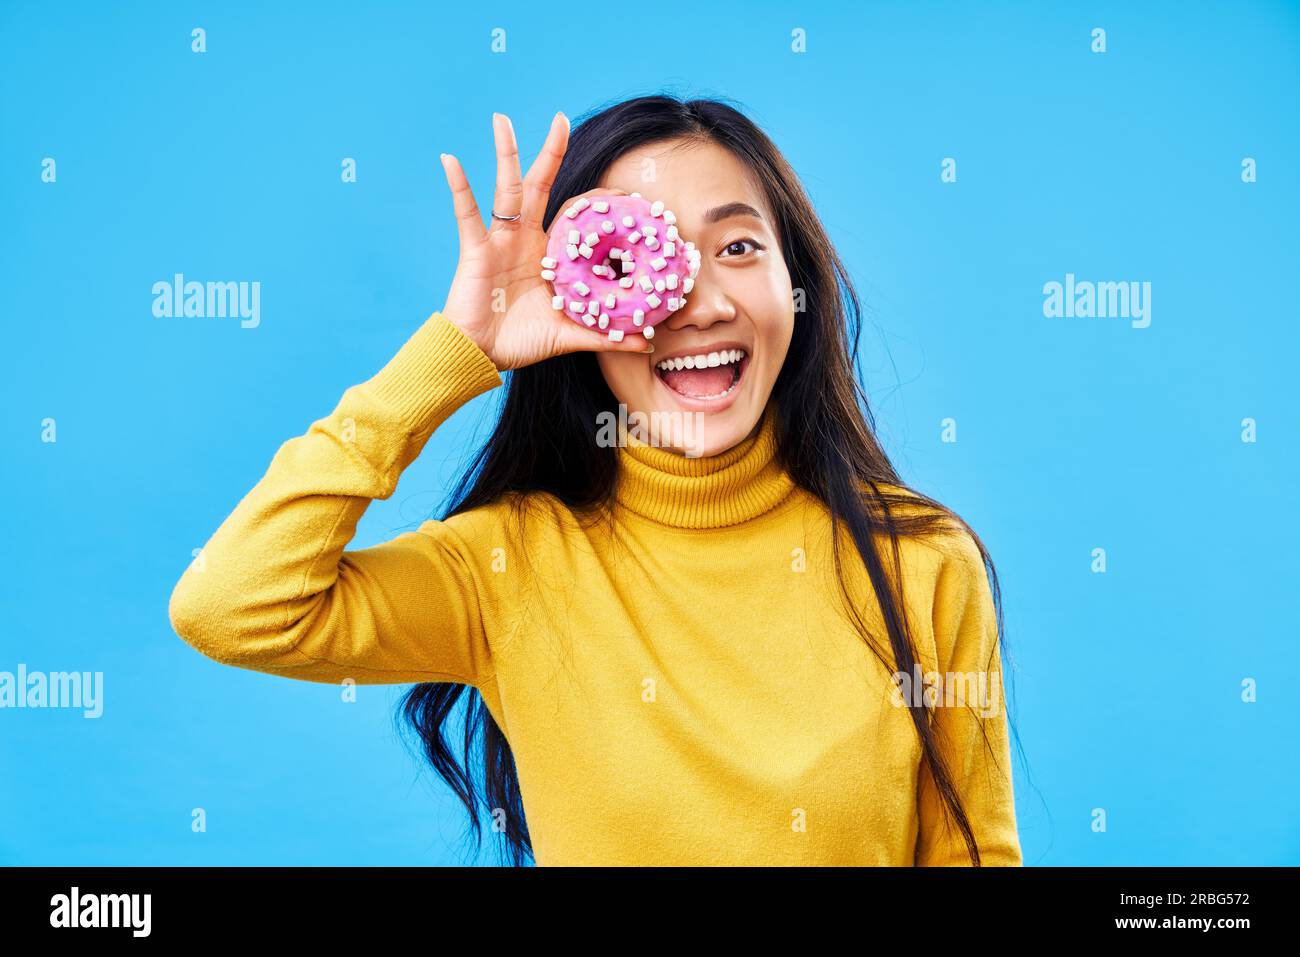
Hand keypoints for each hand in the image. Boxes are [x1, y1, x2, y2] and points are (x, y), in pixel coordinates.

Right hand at [437, 112, 653, 370]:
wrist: (479, 355)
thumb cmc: (519, 343)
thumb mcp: (568, 335)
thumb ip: (603, 335)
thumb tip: (644, 343)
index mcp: (545, 255)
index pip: (570, 216)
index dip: (590, 202)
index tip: (615, 190)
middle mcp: (522, 239)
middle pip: (538, 186)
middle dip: (549, 153)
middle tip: (560, 118)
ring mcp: (497, 240)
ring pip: (504, 188)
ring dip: (504, 153)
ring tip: (502, 119)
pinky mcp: (475, 249)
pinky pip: (466, 213)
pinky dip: (458, 186)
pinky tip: (450, 159)